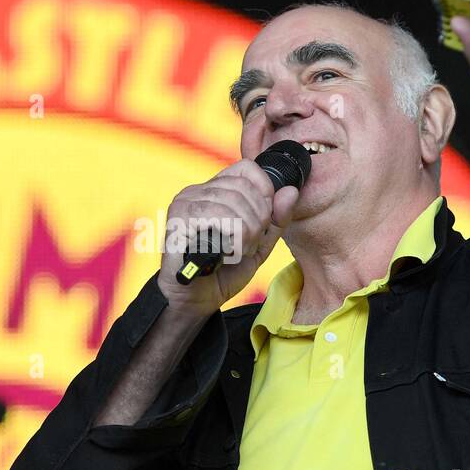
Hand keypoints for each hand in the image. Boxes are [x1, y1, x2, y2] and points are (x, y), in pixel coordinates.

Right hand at [156, 160, 299, 316]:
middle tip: (251, 243)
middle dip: (258, 219)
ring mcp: (185, 202)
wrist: (195, 301)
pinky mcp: (178, 219)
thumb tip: (290, 191)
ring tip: (238, 251)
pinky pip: (218, 216)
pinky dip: (232, 237)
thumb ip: (276, 218)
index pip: (247, 168)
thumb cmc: (223, 271)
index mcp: (214, 190)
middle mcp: (197, 191)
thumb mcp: (259, 243)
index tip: (265, 219)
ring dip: (246, 232)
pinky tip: (228, 253)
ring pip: (234, 202)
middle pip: (244, 187)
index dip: (265, 191)